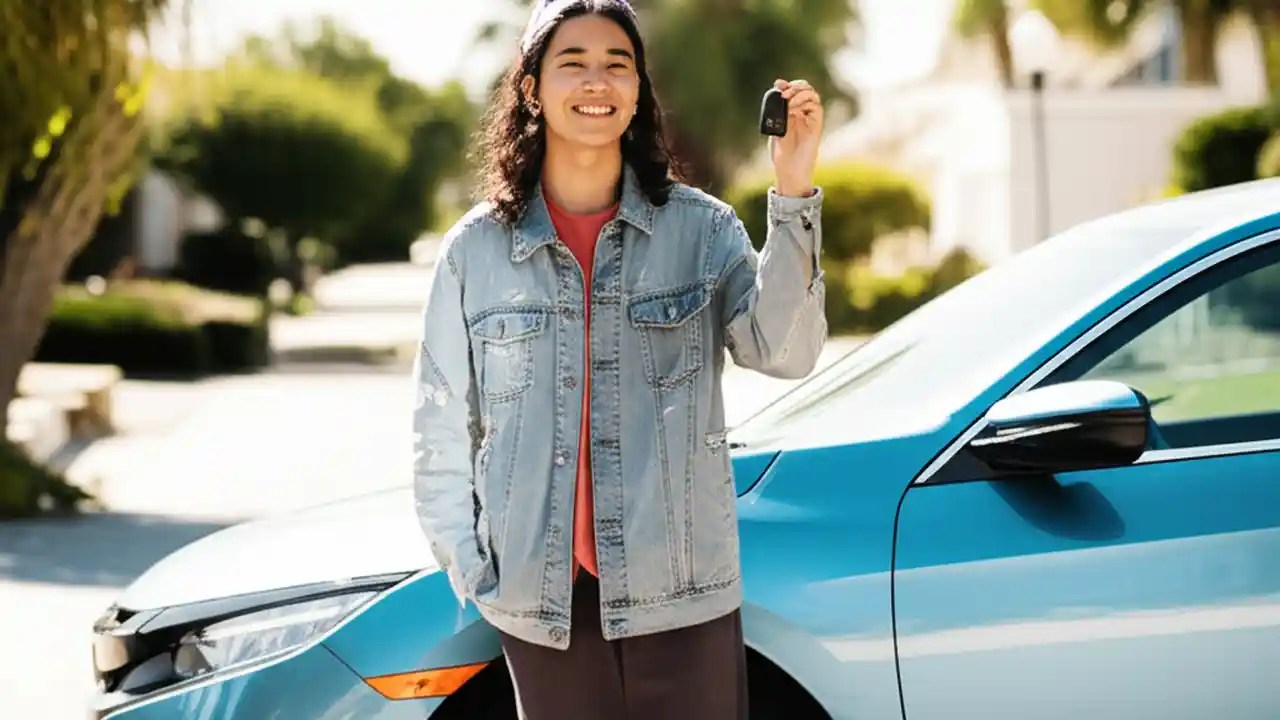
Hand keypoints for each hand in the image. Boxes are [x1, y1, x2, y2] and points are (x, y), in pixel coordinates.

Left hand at [769, 78, 822, 197]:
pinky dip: (805, 103)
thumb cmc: (781, 152)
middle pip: (805, 88)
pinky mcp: (817, 125)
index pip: (795, 89)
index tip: (778, 85)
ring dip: (799, 94)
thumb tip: (778, 87)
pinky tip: (794, 110)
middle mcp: (803, 112)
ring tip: (788, 104)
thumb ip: (778, 108)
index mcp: (792, 111)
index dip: (788, 84)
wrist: (788, 169)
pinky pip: (816, 106)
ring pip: (812, 94)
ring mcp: (811, 118)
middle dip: (794, 86)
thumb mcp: (776, 126)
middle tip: (784, 93)